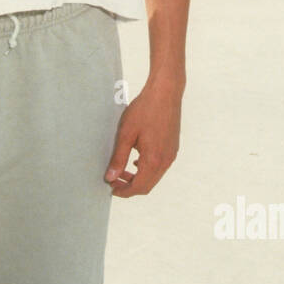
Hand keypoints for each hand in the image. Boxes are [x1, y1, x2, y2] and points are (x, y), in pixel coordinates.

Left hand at [104, 80, 182, 197]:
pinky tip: (136, 160)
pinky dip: (147, 169)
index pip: (139, 187)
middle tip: (114, 180)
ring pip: (154, 176)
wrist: (165, 92)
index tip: (111, 188)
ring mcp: (171, 155)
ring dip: (138, 178)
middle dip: (130, 186)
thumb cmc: (145, 110)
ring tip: (122, 170)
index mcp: (154, 160)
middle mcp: (166, 161)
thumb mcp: (126, 134)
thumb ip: (118, 158)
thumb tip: (110, 178)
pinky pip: (160, 167)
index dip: (124, 191)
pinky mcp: (173, 148)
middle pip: (147, 185)